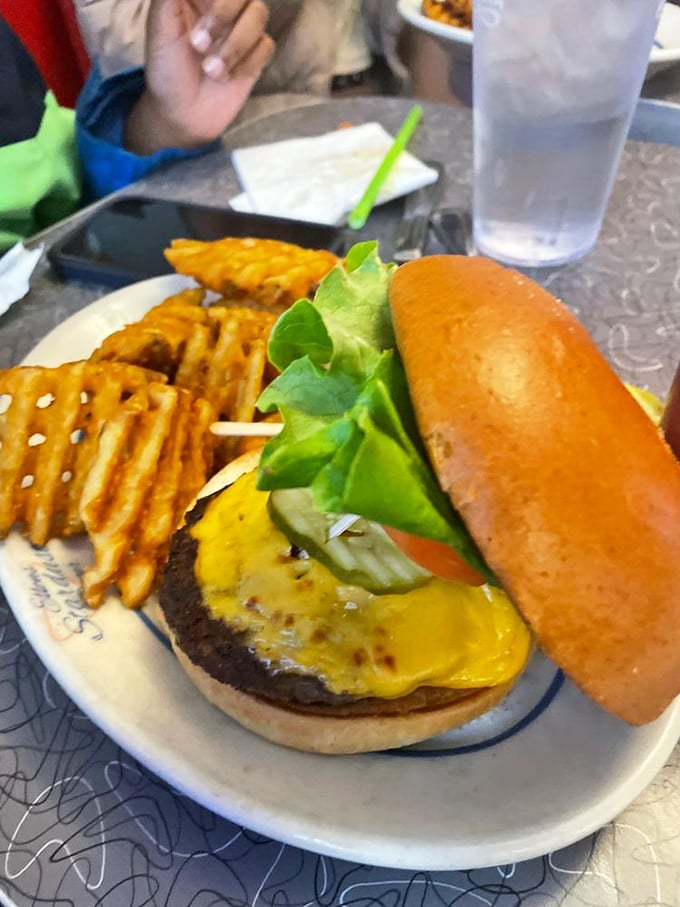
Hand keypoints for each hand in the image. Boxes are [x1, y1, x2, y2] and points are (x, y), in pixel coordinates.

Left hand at [126, 0, 273, 154]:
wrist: (183, 115)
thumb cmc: (166, 70)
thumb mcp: (159, 26)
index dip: (216, 2)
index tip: (201, 18)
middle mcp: (223, 6)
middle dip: (222, 16)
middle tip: (198, 44)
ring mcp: (242, 30)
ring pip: (258, 15)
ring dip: (234, 45)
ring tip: (211, 70)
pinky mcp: (256, 56)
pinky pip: (266, 46)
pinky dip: (246, 63)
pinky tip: (227, 78)